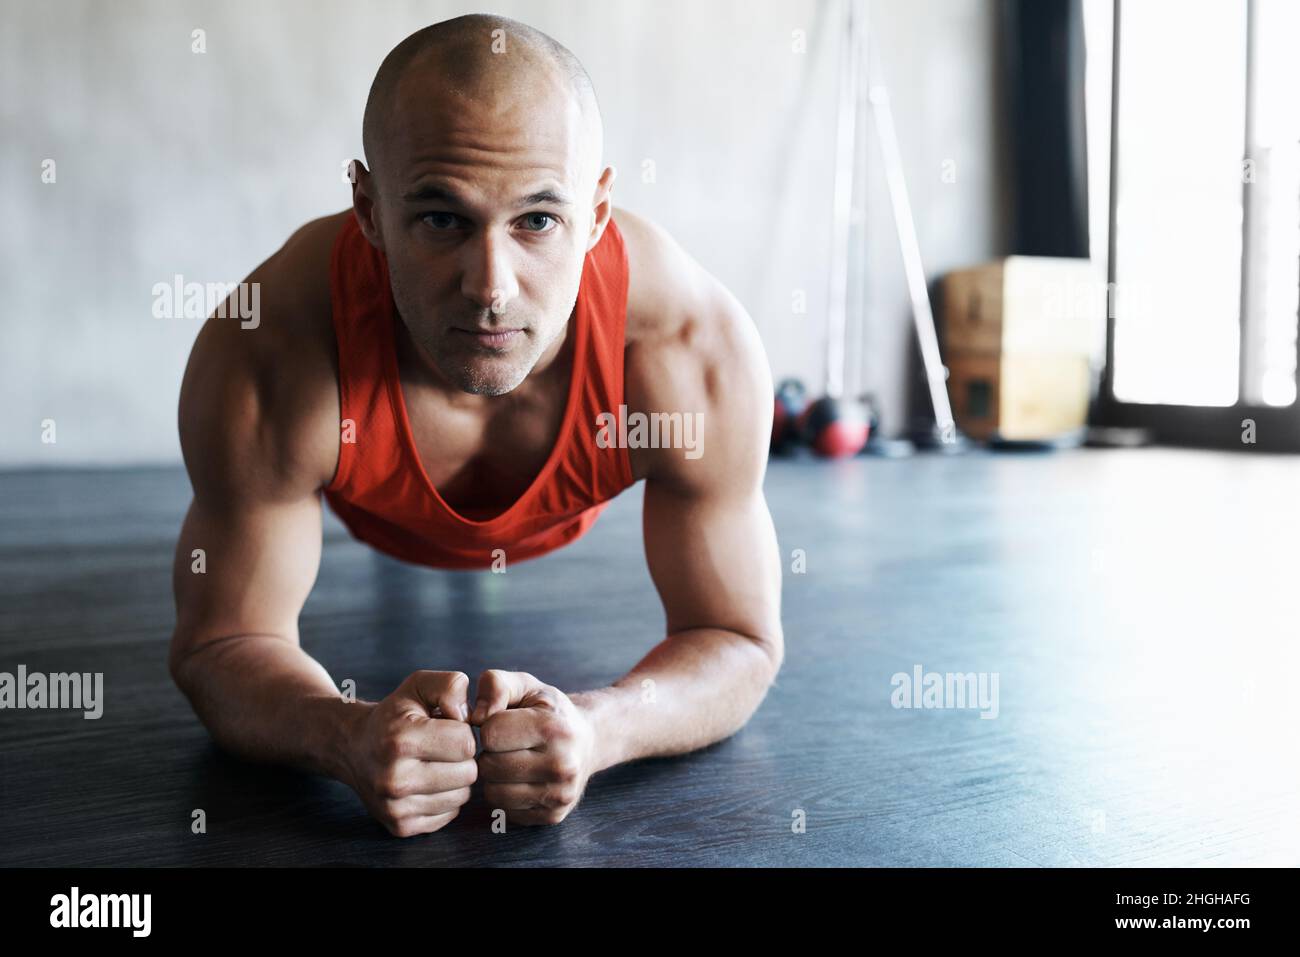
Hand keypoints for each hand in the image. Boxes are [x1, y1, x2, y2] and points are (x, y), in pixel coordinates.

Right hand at [342, 670, 477, 837]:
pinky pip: (450, 814)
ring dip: (455, 778)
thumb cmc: (394, 715)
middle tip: (440, 747)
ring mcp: (395, 808)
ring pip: (462, 796)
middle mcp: (394, 779)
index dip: (462, 731)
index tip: (445, 727)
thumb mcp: (418, 685)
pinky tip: (426, 782)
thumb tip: (473, 717)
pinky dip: (444, 797)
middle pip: (469, 773)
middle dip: (461, 756)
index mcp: (400, 741)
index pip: (466, 744)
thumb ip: (451, 685)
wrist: (352, 747)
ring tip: (433, 763)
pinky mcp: (400, 827)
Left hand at [470, 670, 597, 825]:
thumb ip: (496, 684)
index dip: (490, 726)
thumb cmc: (549, 710)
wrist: (589, 739)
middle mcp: (562, 765)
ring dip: (495, 777)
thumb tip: (475, 717)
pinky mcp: (553, 815)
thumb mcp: (526, 685)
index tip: (505, 722)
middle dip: (491, 753)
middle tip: (508, 744)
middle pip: (489, 767)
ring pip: (493, 794)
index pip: (490, 734)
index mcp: (553, 728)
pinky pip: (505, 810)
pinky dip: (506, 794)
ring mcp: (559, 794)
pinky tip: (520, 778)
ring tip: (512, 760)